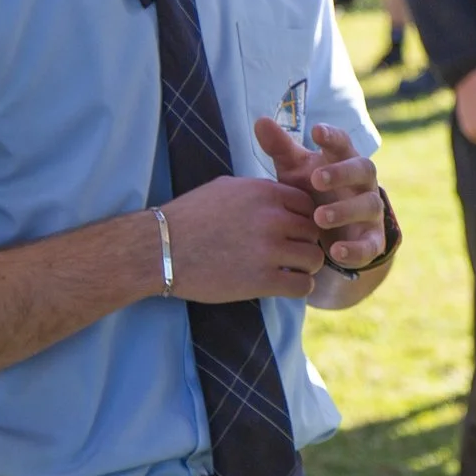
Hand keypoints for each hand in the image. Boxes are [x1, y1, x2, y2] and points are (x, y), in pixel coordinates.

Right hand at [159, 176, 326, 301]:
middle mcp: (272, 219)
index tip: (292, 230)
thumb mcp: (226, 188)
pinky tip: (285, 285)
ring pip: (313, 259)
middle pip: (313, 232)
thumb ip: (259, 192)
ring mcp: (269, 250)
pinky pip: (302, 286)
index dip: (301, 218)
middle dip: (304, 242)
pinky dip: (298, 287)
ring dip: (305, 266)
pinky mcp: (262, 281)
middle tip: (291, 253)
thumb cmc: (190, 217)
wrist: (161, 249)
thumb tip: (280, 196)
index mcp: (265, 193)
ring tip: (290, 270)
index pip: (307, 205)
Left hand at [255, 118, 388, 270]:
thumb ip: (280, 148)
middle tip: (316, 178)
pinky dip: (356, 249)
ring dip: (345, 210)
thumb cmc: (310, 190)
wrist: (327, 230)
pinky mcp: (371, 239)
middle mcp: (362, 182)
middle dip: (342, 173)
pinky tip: (336, 252)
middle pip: (363, 169)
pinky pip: (370, 244)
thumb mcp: (294, 170)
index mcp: (344, 159)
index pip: (343, 142)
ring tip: (318, 217)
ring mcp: (370, 210)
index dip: (332, 137)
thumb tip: (260, 120)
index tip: (316, 132)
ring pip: (368, 205)